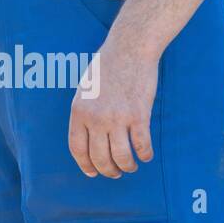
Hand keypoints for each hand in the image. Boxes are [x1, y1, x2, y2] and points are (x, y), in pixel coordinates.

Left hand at [68, 38, 158, 178]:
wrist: (128, 49)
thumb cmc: (106, 67)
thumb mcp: (85, 89)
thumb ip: (85, 112)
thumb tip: (88, 136)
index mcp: (78, 111)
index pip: (77, 148)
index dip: (85, 165)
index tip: (92, 173)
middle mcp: (95, 118)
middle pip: (99, 157)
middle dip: (108, 170)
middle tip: (115, 173)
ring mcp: (117, 118)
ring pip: (121, 157)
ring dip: (126, 166)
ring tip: (130, 166)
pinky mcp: (139, 115)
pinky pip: (142, 146)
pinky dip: (145, 155)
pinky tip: (146, 155)